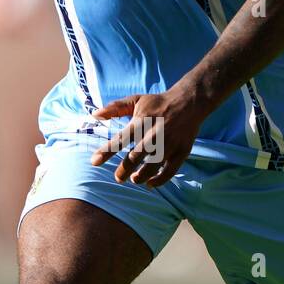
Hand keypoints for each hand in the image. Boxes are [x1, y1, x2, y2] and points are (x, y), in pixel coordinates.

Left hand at [89, 88, 203, 186]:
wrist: (189, 102)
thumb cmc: (158, 102)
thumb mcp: (136, 100)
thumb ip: (115, 108)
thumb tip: (94, 115)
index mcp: (142, 120)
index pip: (121, 138)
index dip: (107, 151)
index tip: (94, 161)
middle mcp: (156, 132)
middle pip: (137, 155)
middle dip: (125, 169)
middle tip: (118, 178)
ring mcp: (170, 143)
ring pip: (154, 165)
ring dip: (142, 176)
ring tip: (134, 179)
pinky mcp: (182, 151)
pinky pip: (171, 170)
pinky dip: (160, 180)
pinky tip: (150, 184)